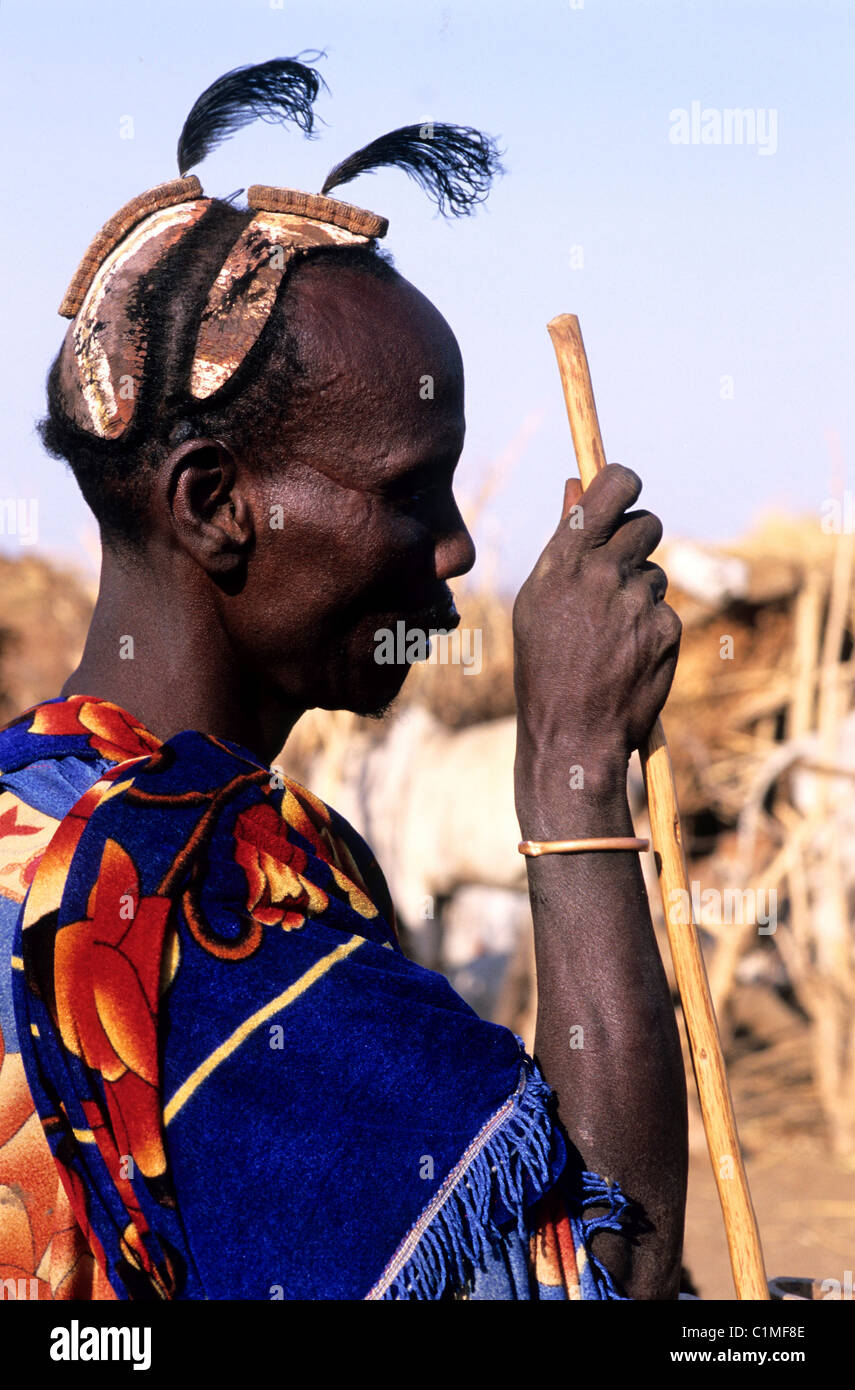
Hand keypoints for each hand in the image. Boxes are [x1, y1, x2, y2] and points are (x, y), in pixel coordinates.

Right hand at [513, 463, 680, 777]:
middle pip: (646, 523)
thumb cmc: (545, 665)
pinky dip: (651, 629)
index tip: (625, 492)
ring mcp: (637, 602)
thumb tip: (576, 485)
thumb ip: (563, 541)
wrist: (571, 734)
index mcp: (563, 560)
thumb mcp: (538, 600)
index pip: (613, 487)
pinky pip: (665, 611)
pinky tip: (626, 655)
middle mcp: (601, 574)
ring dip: (640, 592)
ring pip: (655, 573)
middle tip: (620, 569)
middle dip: (639, 540)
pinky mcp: (665, 629)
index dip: (624, 483)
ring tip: (611, 630)